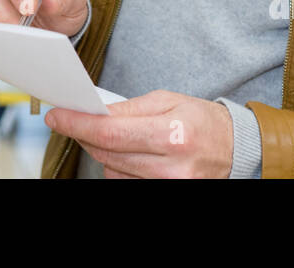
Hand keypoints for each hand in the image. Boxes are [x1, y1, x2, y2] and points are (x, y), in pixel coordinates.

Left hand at [44, 89, 234, 177]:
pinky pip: (125, 182)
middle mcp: (170, 166)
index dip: (77, 124)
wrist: (235, 148)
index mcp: (172, 134)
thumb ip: (129, 108)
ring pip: (112, 170)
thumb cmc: (201, 120)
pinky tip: (129, 153)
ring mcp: (168, 185)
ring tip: (115, 135)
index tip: (57, 116)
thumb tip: (94, 112)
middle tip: (73, 119)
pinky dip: (119, 166)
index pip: (110, 133)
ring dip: (104, 152)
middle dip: (84, 135)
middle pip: (107, 154)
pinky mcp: (166, 193)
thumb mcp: (168, 100)